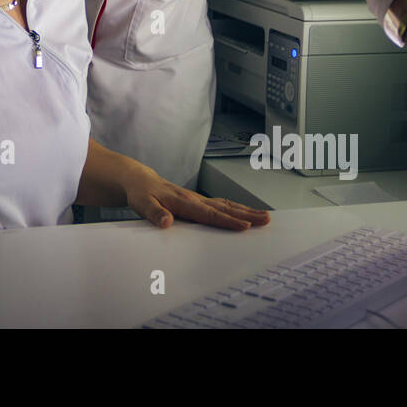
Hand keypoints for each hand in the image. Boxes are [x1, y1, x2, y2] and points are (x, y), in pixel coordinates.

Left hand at [121, 161, 270, 230]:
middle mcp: (194, 199)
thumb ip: (154, 213)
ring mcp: (198, 199)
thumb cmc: (142, 194)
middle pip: (224, 208)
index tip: (244, 226)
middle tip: (266, 220)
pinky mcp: (200, 201)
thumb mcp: (142, 204)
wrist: (140, 181)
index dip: (226, 221)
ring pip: (226, 205)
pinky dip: (237, 209)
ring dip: (246, 211)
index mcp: (183, 202)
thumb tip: (167, 222)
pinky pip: (222, 204)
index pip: (208, 214)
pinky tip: (248, 213)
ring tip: (265, 217)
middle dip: (246, 215)